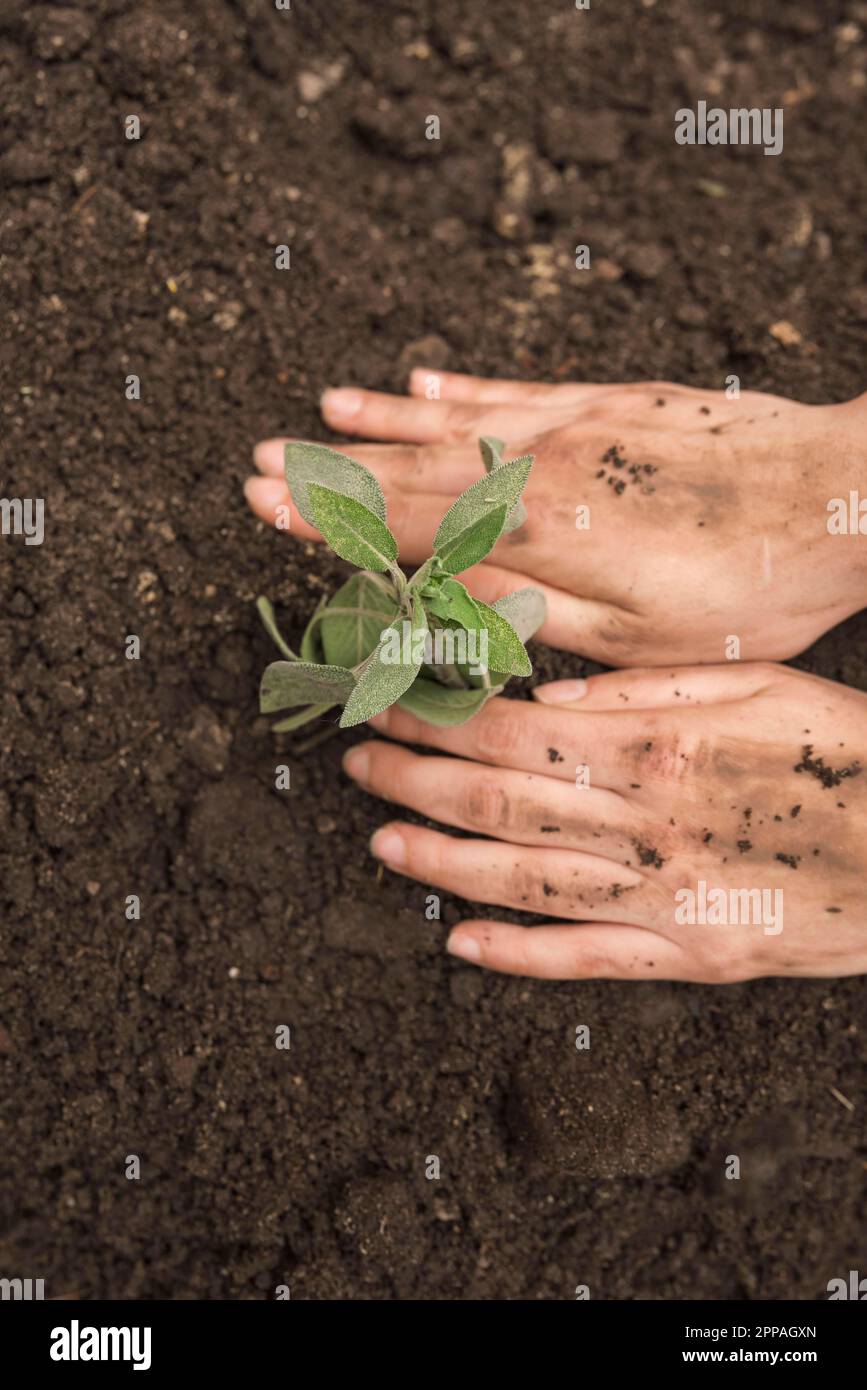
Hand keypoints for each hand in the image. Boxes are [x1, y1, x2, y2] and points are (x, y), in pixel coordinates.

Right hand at [246, 372, 866, 664]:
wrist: (840, 495)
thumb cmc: (746, 588)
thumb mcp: (635, 637)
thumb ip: (526, 610)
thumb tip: (435, 593)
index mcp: (538, 534)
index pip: (405, 525)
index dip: (328, 518)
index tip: (261, 503)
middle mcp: (540, 467)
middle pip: (412, 469)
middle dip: (329, 470)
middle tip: (256, 460)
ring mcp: (576, 425)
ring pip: (454, 423)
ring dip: (380, 423)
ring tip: (318, 414)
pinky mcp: (613, 400)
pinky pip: (515, 390)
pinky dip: (461, 387)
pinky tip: (419, 381)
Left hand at [340, 663, 866, 980]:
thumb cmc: (848, 751)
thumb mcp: (759, 682)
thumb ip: (648, 689)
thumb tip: (548, 699)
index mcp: (657, 748)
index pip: (513, 732)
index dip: (438, 723)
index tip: (387, 707)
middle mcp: (644, 824)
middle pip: (500, 803)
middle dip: (416, 782)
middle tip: (357, 765)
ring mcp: (663, 898)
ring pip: (523, 882)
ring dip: (442, 864)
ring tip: (381, 842)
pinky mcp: (690, 956)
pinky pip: (585, 962)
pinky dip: (517, 956)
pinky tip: (460, 946)